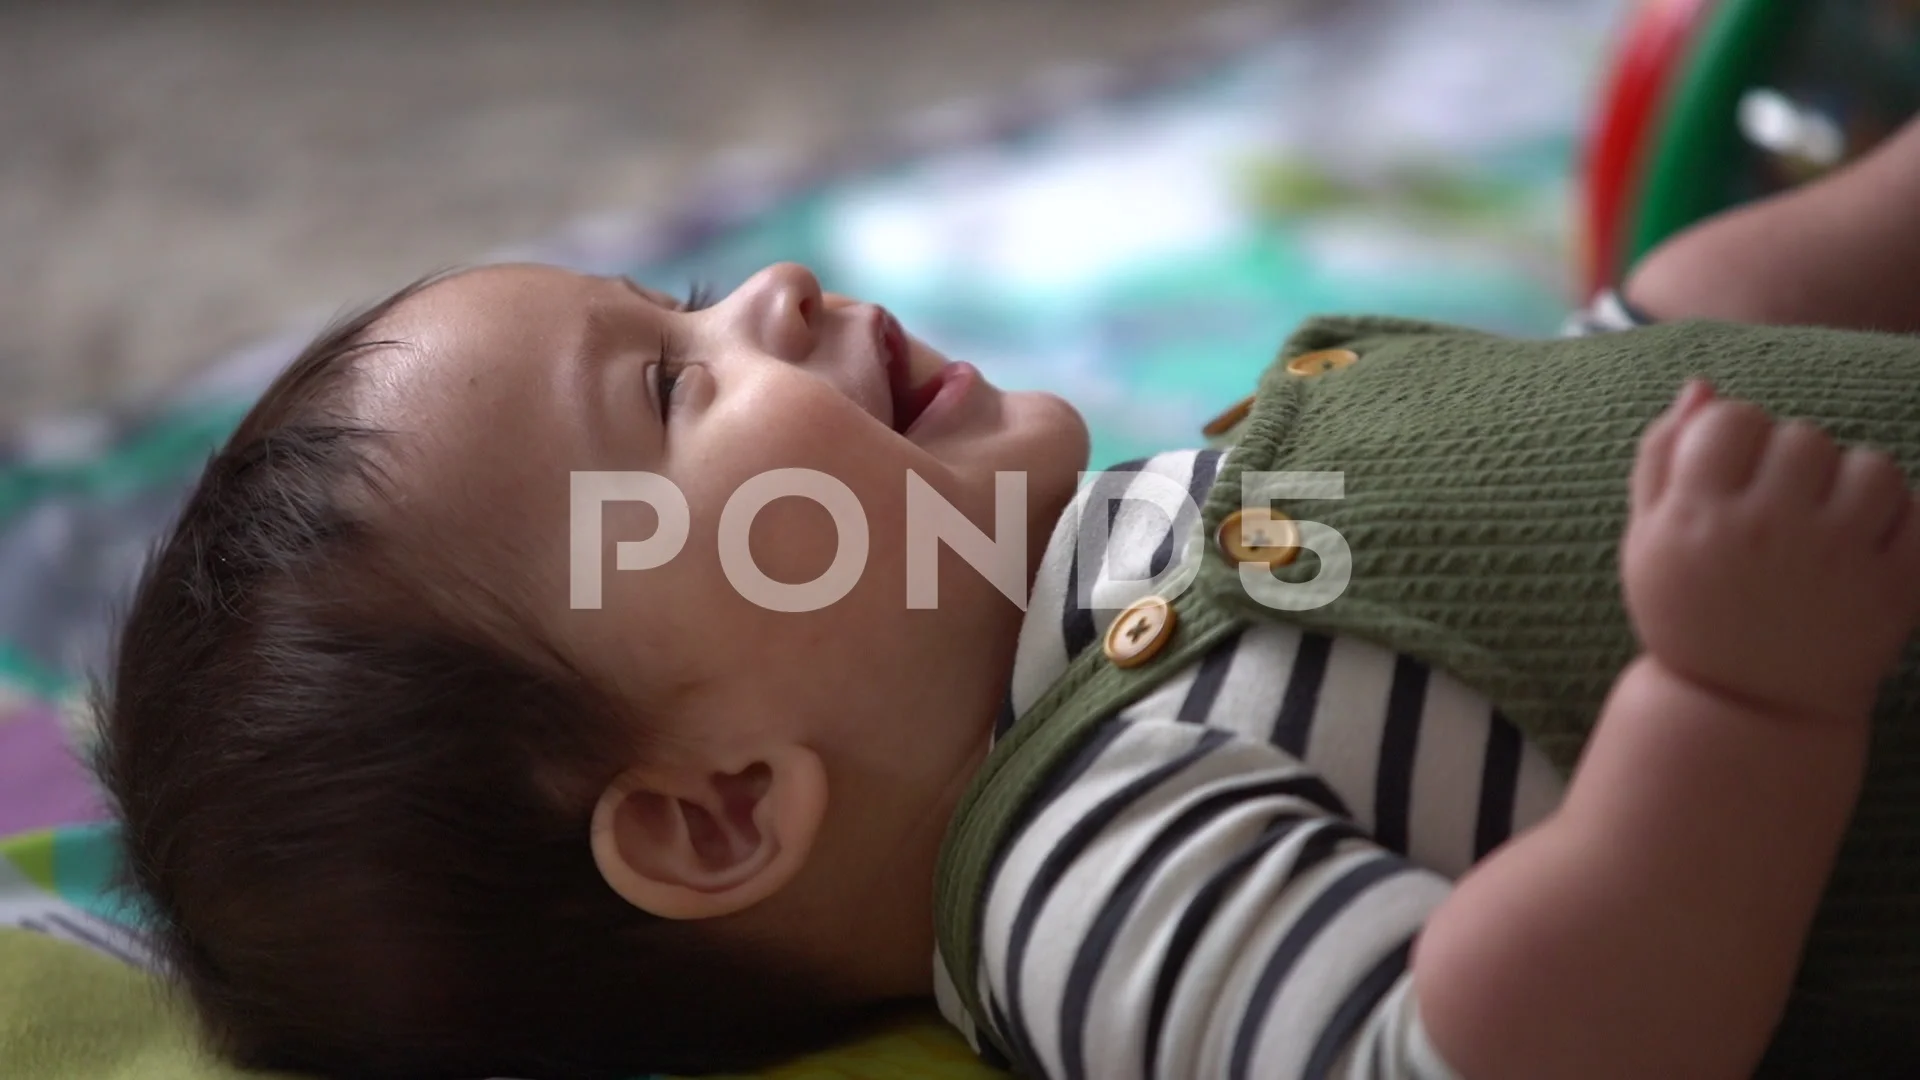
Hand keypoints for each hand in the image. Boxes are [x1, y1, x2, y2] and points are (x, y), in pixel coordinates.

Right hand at [1622, 381, 1919, 721]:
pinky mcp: (1892, 590)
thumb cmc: (1688, 614)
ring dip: (1854, 485)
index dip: (1735, 439)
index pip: (1734, 418)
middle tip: (1779, 513)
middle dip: (1793, 464)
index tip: (1731, 480)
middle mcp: (1764, 532)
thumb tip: (1705, 386)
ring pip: (1870, 466)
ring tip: (1829, 526)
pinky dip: (1902, 520)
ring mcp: (1834, 561)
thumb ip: (1661, 458)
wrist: (1744, 710)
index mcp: (1695, 517)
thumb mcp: (1646, 541)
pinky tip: (1868, 545)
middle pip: (1803, 437)